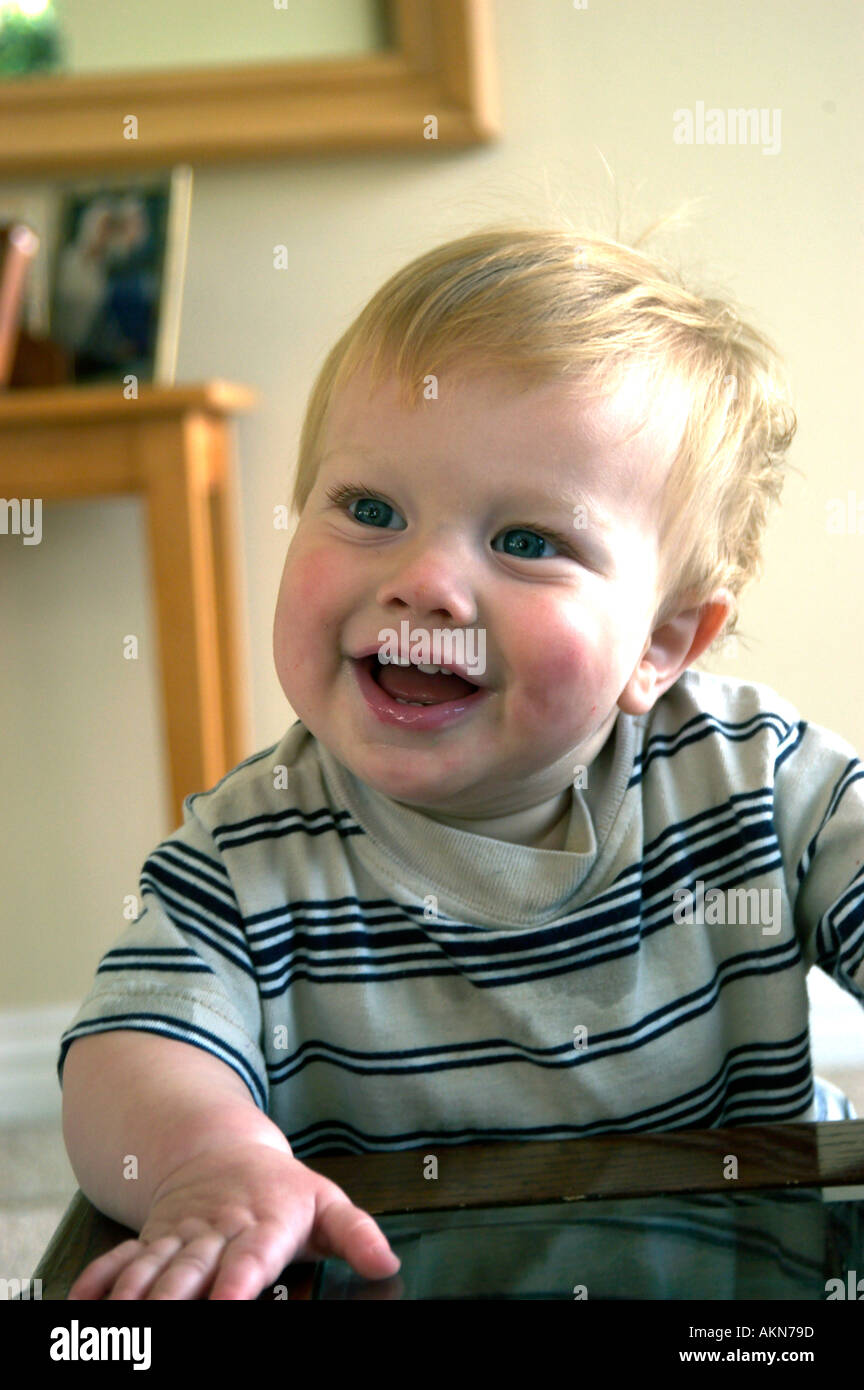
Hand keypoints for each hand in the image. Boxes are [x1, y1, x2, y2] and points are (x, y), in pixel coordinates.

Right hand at [66, 1141, 399, 1300]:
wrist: (222, 1151)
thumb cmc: (282, 1191)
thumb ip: (355, 1234)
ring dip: (132, 1294)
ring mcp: (179, 1236)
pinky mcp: (152, 1240)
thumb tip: (385, 1261)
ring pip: (151, 1267)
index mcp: (263, 1223)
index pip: (252, 1255)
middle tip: (162, 1323)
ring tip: (120, 1321)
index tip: (230, 1302)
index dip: (239, 1279)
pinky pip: (119, 1259)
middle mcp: (216, 1231)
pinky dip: (98, 1280)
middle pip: (192, 1269)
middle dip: (175, 1299)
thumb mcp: (326, 1204)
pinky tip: (80, 1303)